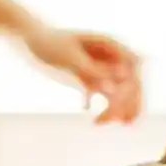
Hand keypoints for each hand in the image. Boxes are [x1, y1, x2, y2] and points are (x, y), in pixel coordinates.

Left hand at [22, 26, 143, 124]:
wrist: (31, 42)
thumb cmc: (49, 45)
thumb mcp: (69, 58)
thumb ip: (93, 71)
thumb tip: (117, 84)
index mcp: (111, 45)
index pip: (134, 68)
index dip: (133, 87)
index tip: (115, 101)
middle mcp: (112, 57)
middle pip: (132, 83)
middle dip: (130, 104)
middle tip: (122, 123)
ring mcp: (103, 70)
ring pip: (122, 93)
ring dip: (119, 110)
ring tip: (102, 124)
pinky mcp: (93, 81)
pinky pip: (108, 99)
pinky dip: (106, 111)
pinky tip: (94, 122)